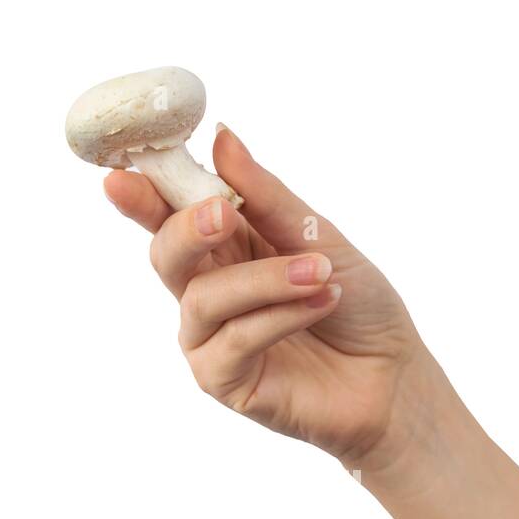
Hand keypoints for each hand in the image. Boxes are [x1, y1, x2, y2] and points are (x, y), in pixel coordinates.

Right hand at [105, 124, 518, 518]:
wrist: (396, 377)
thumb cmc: (358, 304)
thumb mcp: (318, 236)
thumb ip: (264, 195)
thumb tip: (221, 136)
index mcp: (223, 248)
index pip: (167, 215)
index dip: (141, 194)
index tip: (122, 173)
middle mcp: (206, 291)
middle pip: (165, 253)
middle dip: (186, 228)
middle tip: (222, 212)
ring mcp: (209, 339)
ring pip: (203, 298)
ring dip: (264, 280)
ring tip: (320, 274)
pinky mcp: (223, 381)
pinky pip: (232, 342)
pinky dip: (278, 317)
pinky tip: (319, 306)